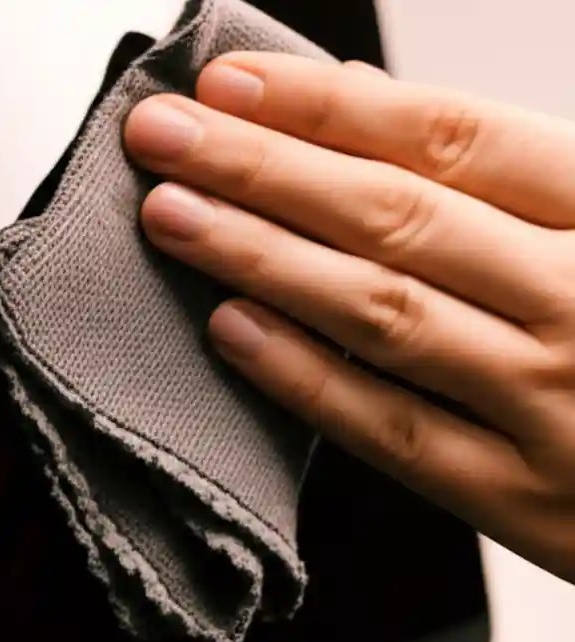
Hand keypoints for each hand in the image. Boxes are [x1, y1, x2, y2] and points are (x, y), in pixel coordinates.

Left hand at [123, 52, 574, 581]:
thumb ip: (501, 174)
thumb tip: (355, 99)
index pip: (455, 138)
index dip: (329, 108)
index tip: (230, 84)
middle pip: (398, 216)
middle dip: (262, 168)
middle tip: (163, 135)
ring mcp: (556, 406)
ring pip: (384, 315)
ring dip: (262, 258)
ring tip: (172, 215)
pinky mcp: (523, 501)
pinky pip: (394, 433)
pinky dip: (305, 378)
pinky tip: (231, 328)